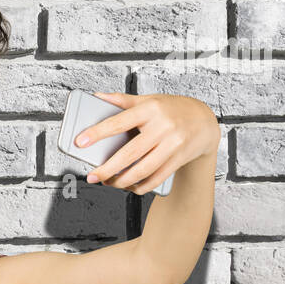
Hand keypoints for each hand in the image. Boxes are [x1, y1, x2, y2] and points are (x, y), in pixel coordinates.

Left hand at [74, 91, 219, 194]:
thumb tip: (96, 96)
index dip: (98, 132)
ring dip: (122, 181)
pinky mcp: (179, 159)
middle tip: (92, 176)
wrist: (204, 120)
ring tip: (108, 183)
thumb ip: (122, 100)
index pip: (119, 121)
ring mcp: (173, 144)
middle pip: (130, 153)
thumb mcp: (148, 100)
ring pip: (143, 169)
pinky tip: (128, 186)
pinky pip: (156, 178)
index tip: (80, 142)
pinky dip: (140, 186)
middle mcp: (163, 126)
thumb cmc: (171, 109)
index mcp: (150, 109)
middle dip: (107, 168)